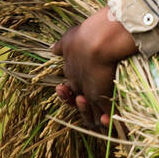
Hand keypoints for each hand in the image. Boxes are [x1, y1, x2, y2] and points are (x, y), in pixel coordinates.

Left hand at [50, 6, 138, 131]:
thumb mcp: (68, 38)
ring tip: (97, 114)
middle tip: (82, 99)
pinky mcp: (102, 98)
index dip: (72, 91)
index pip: (71, 87)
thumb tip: (51, 49)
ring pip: (88, 113)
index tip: (73, 87)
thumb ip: (61, 45)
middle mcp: (77, 85)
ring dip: (91, 115)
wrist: (100, 40)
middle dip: (80, 105)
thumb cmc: (85, 35)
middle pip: (77, 102)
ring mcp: (89, 93)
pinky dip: (105, 121)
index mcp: (70, 71)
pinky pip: (103, 116)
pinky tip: (107, 122)